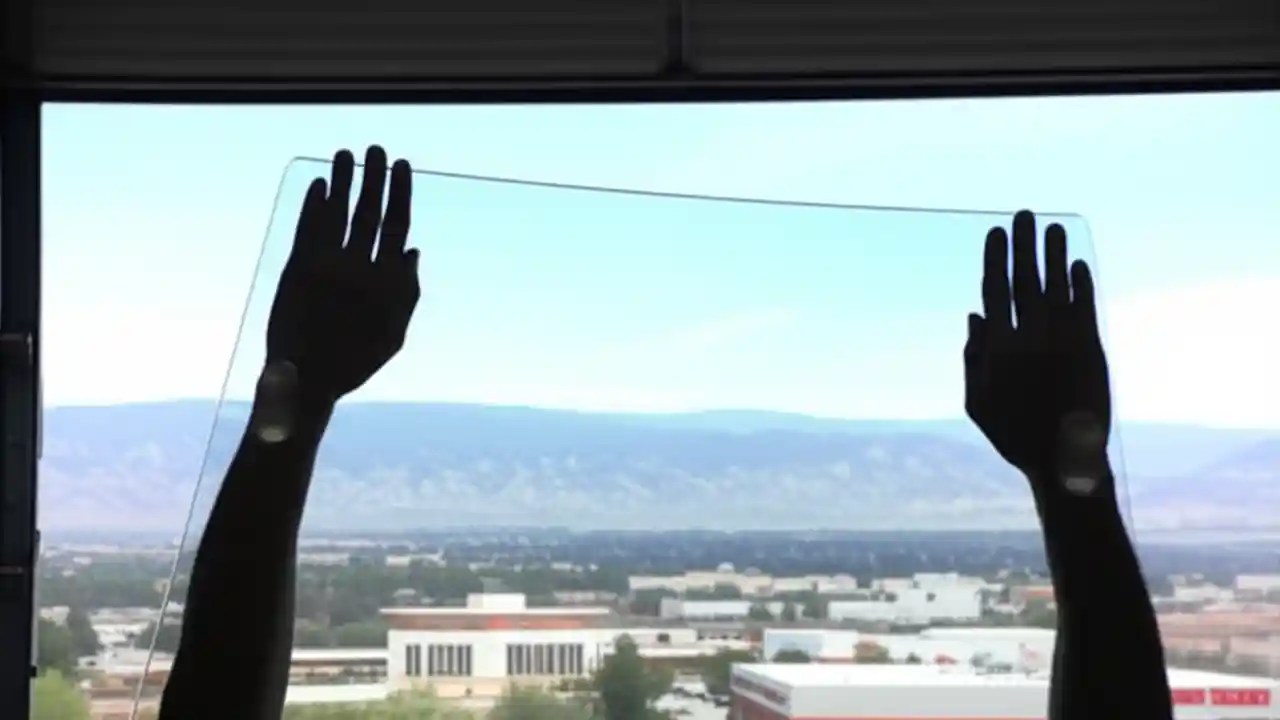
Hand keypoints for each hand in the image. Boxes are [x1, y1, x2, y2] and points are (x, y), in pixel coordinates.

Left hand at [265, 146, 420, 405]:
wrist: (307, 380)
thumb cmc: (354, 361)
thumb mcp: (393, 334)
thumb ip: (407, 292)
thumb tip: (413, 251)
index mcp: (386, 282)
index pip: (396, 225)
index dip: (399, 192)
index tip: (402, 165)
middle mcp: (357, 268)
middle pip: (369, 212)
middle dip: (374, 177)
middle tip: (376, 149)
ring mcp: (326, 266)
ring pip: (338, 212)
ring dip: (343, 181)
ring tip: (345, 153)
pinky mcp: (296, 269)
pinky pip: (307, 228)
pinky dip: (312, 205)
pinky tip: (319, 184)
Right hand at [964, 210, 1110, 494]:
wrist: (1066, 460)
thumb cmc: (1014, 435)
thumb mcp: (977, 403)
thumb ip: (973, 358)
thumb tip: (975, 315)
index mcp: (999, 348)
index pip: (995, 290)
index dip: (996, 258)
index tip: (996, 232)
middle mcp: (1031, 337)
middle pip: (1025, 278)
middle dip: (1023, 244)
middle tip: (1024, 214)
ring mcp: (1063, 340)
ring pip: (1057, 285)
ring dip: (1055, 253)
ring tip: (1054, 227)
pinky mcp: (1091, 348)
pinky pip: (1085, 306)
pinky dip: (1081, 283)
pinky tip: (1078, 264)